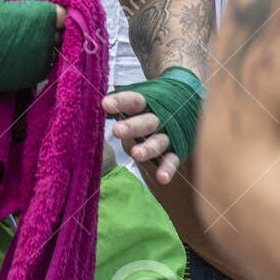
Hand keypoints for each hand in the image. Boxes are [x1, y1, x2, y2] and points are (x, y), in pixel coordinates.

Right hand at [0, 0, 64, 94]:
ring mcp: (36, 63)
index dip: (61, 7)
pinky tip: (26, 51)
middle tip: (42, 19)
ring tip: (35, 35)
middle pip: (65, 33)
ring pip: (57, 51)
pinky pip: (45, 67)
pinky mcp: (26, 79)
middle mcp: (42, 41)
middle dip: (58, 25)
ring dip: (51, 43)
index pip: (66, 12)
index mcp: (36, 17)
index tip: (51, 4)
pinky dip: (41, 58)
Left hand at [104, 66, 203, 184]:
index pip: (132, 100)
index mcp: (146, 103)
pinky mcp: (176, 150)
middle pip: (145, 122)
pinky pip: (172, 160)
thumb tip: (92, 109)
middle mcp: (157, 118)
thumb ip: (119, 105)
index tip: (105, 104)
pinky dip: (168, 169)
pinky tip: (162, 178)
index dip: (120, 101)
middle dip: (132, 126)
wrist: (187, 102)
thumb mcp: (137, 102)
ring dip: (148, 148)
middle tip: (117, 131)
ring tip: (135, 155)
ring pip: (158, 141)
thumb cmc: (150, 106)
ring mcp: (168, 135)